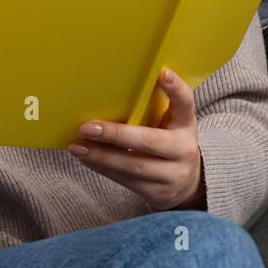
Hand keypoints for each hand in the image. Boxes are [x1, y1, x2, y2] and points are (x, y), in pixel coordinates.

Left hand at [67, 68, 206, 210]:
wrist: (189, 183)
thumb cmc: (171, 142)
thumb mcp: (172, 124)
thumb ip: (155, 108)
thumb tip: (112, 92)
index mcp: (187, 125)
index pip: (185, 103)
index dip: (176, 89)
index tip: (162, 73)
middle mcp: (184, 149)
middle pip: (150, 141)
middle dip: (116, 134)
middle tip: (88, 127)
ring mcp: (173, 175)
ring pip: (133, 166)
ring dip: (101, 155)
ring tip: (77, 146)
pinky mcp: (158, 193)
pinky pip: (125, 181)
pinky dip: (103, 168)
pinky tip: (86, 158)